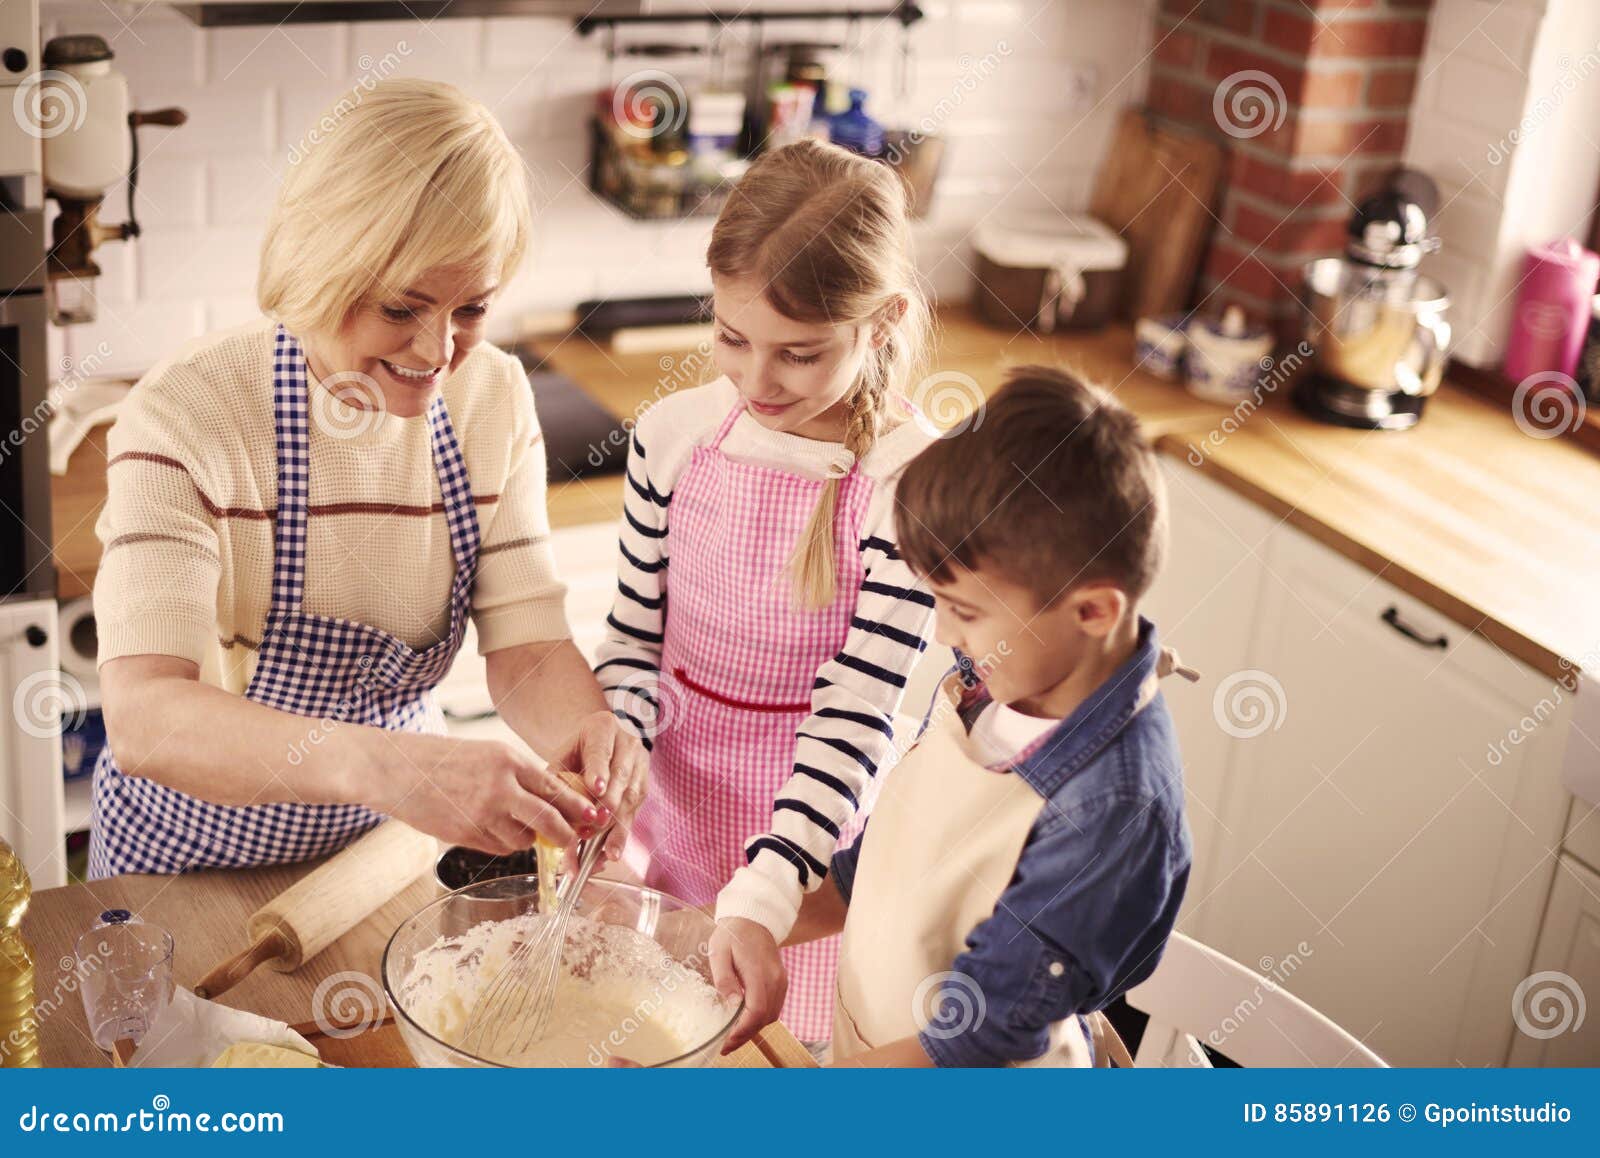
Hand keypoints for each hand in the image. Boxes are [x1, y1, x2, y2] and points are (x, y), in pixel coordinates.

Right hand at [370, 732, 604, 855]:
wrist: (396, 770)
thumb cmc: (443, 759)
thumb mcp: (488, 753)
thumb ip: (519, 775)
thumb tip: (551, 800)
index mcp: (508, 761)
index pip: (556, 789)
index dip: (579, 807)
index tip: (595, 817)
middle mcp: (499, 788)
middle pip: (549, 821)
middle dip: (566, 836)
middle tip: (573, 841)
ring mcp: (482, 814)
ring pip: (523, 840)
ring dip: (526, 838)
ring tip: (512, 824)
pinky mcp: (465, 835)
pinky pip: (498, 847)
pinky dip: (503, 843)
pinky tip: (490, 829)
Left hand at [551, 711, 648, 848]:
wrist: (606, 737)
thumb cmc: (581, 748)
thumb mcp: (565, 752)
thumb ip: (557, 776)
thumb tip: (545, 809)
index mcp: (603, 729)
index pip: (601, 752)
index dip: (599, 771)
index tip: (595, 789)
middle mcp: (628, 745)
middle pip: (620, 777)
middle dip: (608, 806)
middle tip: (594, 826)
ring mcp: (640, 765)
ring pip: (631, 797)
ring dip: (618, 826)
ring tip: (607, 850)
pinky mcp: (644, 786)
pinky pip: (635, 811)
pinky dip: (622, 833)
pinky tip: (612, 851)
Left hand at [710, 917, 786, 1053]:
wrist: (754, 917)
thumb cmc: (733, 934)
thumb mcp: (719, 951)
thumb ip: (724, 978)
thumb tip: (732, 1004)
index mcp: (758, 972)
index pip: (755, 1010)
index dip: (741, 1031)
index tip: (725, 1042)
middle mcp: (775, 980)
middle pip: (764, 1018)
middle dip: (745, 1036)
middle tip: (725, 1046)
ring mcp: (781, 981)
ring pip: (771, 1016)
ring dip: (753, 1029)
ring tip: (733, 1037)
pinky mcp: (781, 981)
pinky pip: (774, 1007)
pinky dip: (760, 1019)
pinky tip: (745, 1021)